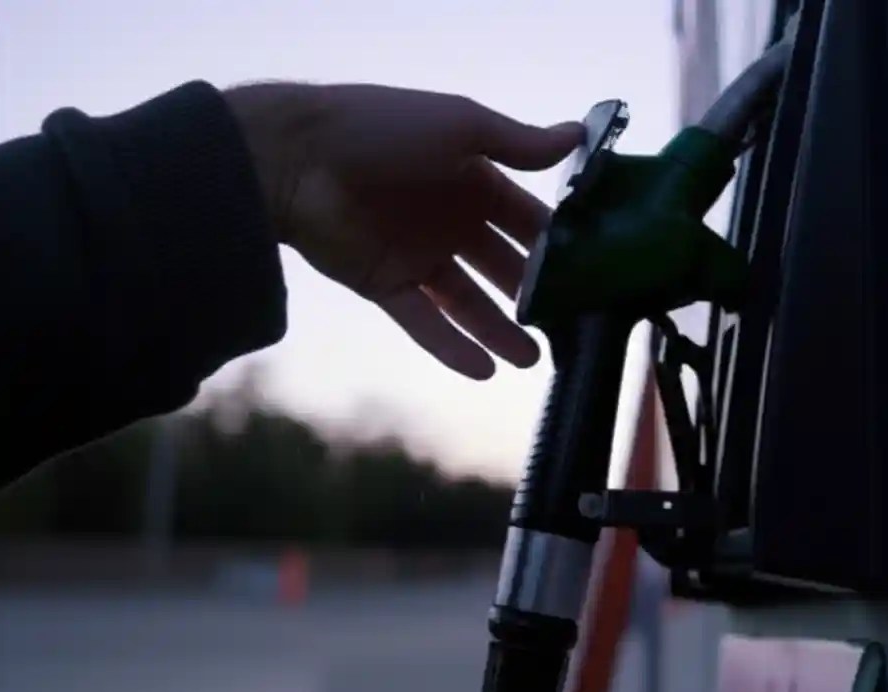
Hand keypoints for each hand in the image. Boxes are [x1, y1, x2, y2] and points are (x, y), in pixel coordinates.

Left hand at [225, 82, 582, 379]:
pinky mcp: (384, 285)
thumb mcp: (461, 125)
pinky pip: (425, 322)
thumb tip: (578, 135)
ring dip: (500, 330)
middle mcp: (448, 218)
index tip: (594, 270)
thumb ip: (519, 142)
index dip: (556, 242)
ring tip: (534, 359)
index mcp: (469, 177)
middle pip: (501, 264)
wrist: (293, 158)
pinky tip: (485, 371)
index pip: (523, 217)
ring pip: (468, 300)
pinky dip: (453, 347)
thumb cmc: (382, 129)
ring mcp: (416, 254)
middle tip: (572, 322)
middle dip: (535, 292)